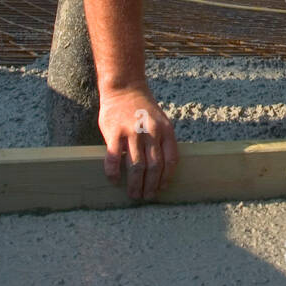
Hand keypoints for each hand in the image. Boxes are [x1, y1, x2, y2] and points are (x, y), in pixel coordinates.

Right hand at [99, 85, 178, 199]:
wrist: (125, 88)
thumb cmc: (143, 107)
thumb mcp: (160, 120)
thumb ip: (162, 140)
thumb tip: (163, 167)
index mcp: (166, 130)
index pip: (171, 159)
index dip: (167, 177)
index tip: (162, 188)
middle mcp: (151, 132)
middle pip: (154, 167)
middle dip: (151, 186)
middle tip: (147, 197)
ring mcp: (132, 133)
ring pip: (136, 166)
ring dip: (135, 184)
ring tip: (133, 194)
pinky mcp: (114, 133)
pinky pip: (114, 158)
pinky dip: (114, 173)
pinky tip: (114, 181)